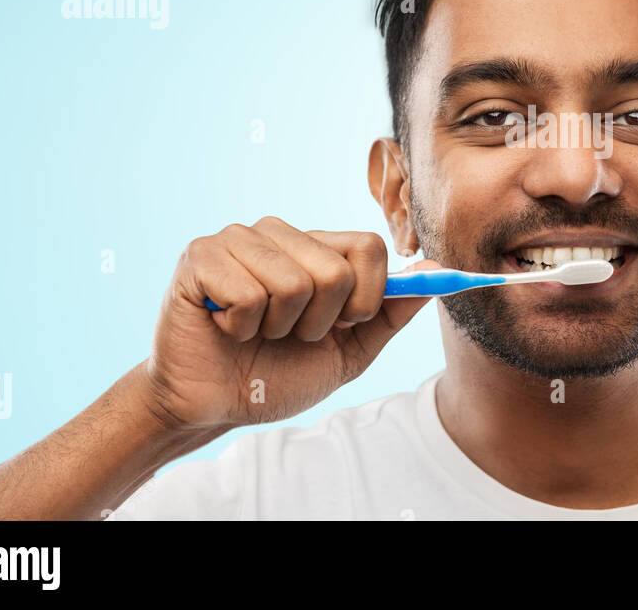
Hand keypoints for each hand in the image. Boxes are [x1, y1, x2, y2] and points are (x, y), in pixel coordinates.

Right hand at [142, 216, 438, 429]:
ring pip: (294, 283)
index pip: (369, 246)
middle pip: (336, 270)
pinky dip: (241, 327)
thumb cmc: (275, 375)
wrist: (212, 405)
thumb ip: (391, 312)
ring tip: (256, 331)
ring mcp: (238, 239)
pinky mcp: (200, 256)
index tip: (340, 325)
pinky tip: (226, 327)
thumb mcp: (349, 350)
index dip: (366, 298)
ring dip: (279, 327)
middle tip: (286, 334)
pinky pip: (247, 294)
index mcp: (317, 248)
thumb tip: (437, 270)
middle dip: (319, 323)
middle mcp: (280, 233)